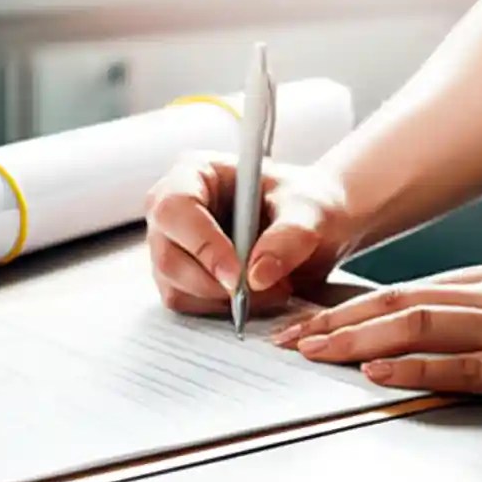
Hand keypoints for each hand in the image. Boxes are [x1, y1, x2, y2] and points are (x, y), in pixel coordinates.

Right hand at [144, 151, 356, 314]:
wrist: (312, 224)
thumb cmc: (306, 204)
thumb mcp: (311, 210)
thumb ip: (291, 237)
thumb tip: (258, 274)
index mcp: (195, 173)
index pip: (176, 209)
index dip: (203, 245)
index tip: (239, 275)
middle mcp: (173, 209)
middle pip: (168, 256)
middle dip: (215, 283)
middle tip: (262, 289)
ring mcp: (171, 244)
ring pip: (174, 285)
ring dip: (220, 299)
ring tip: (267, 289)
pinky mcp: (177, 274)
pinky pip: (184, 301)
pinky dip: (218, 307)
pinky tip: (251, 295)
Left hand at [273, 256, 481, 398]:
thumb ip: (479, 304)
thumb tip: (418, 314)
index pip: (406, 288)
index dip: (349, 306)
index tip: (306, 322)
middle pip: (400, 300)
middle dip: (337, 320)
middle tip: (290, 338)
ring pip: (420, 325)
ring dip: (359, 340)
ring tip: (316, 352)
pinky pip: (464, 367)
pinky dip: (415, 369)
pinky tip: (377, 375)